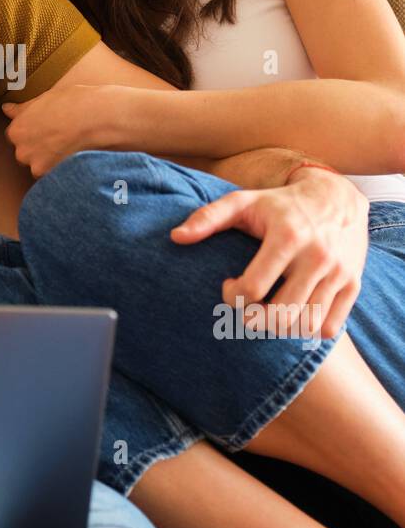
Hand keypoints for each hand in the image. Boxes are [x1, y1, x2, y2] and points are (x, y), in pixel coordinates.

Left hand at [1, 84, 117, 176]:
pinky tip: (73, 157)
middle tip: (60, 138)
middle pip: (26, 153)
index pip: (17, 136)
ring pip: (39, 166)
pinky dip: (61, 169)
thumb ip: (22, 109)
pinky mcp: (52, 176)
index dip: (34, 132)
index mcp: (16, 129)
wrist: (97, 119)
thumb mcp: (45, 99)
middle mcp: (20, 150)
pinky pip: (53, 176)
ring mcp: (35, 165)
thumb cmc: (74, 104)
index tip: (49, 129)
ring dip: (50, 160)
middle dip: (39, 148)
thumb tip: (5, 109)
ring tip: (69, 147)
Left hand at [170, 167, 368, 339]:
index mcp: (286, 236)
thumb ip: (208, 218)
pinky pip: (328, 327)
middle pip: (279, 316)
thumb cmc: (280, 204)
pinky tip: (293, 311)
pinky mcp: (353, 285)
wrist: (337, 197)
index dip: (232, 296)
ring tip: (267, 310)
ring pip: (304, 326)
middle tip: (246, 308)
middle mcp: (316, 256)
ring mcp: (338, 273)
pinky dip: (307, 329)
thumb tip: (176, 237)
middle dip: (253, 320)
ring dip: (278, 328)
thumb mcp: (244, 202)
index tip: (229, 285)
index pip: (253, 289)